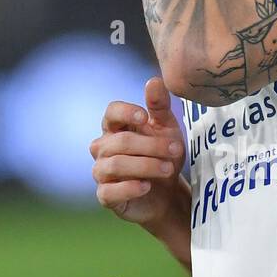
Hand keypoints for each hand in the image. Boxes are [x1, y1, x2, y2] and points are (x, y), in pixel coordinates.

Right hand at [90, 76, 186, 226]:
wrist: (167, 194)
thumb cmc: (162, 156)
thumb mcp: (167, 129)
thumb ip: (159, 107)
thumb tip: (154, 81)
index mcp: (115, 128)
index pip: (111, 112)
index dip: (125, 112)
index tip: (145, 117)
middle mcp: (102, 148)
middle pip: (120, 141)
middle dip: (151, 145)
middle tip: (175, 150)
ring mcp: (101, 172)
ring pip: (115, 165)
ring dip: (145, 165)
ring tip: (168, 169)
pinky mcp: (105, 196)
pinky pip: (109, 191)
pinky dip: (129, 187)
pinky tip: (146, 186)